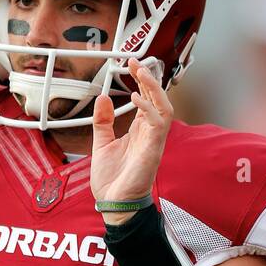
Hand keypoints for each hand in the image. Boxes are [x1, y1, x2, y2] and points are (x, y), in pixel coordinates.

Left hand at [90, 56, 173, 223]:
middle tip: (135, 62)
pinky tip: (135, 98)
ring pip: (164, 107)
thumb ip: (103, 121)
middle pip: (158, 99)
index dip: (141, 80)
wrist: (113, 203)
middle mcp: (150, 133)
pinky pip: (158, 124)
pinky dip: (149, 109)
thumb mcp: (101, 143)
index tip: (131, 64)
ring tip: (141, 72)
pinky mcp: (153, 150)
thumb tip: (102, 97)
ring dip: (154, 88)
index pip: (147, 99)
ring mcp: (153, 141)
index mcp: (140, 131)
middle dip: (149, 78)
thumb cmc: (111, 179)